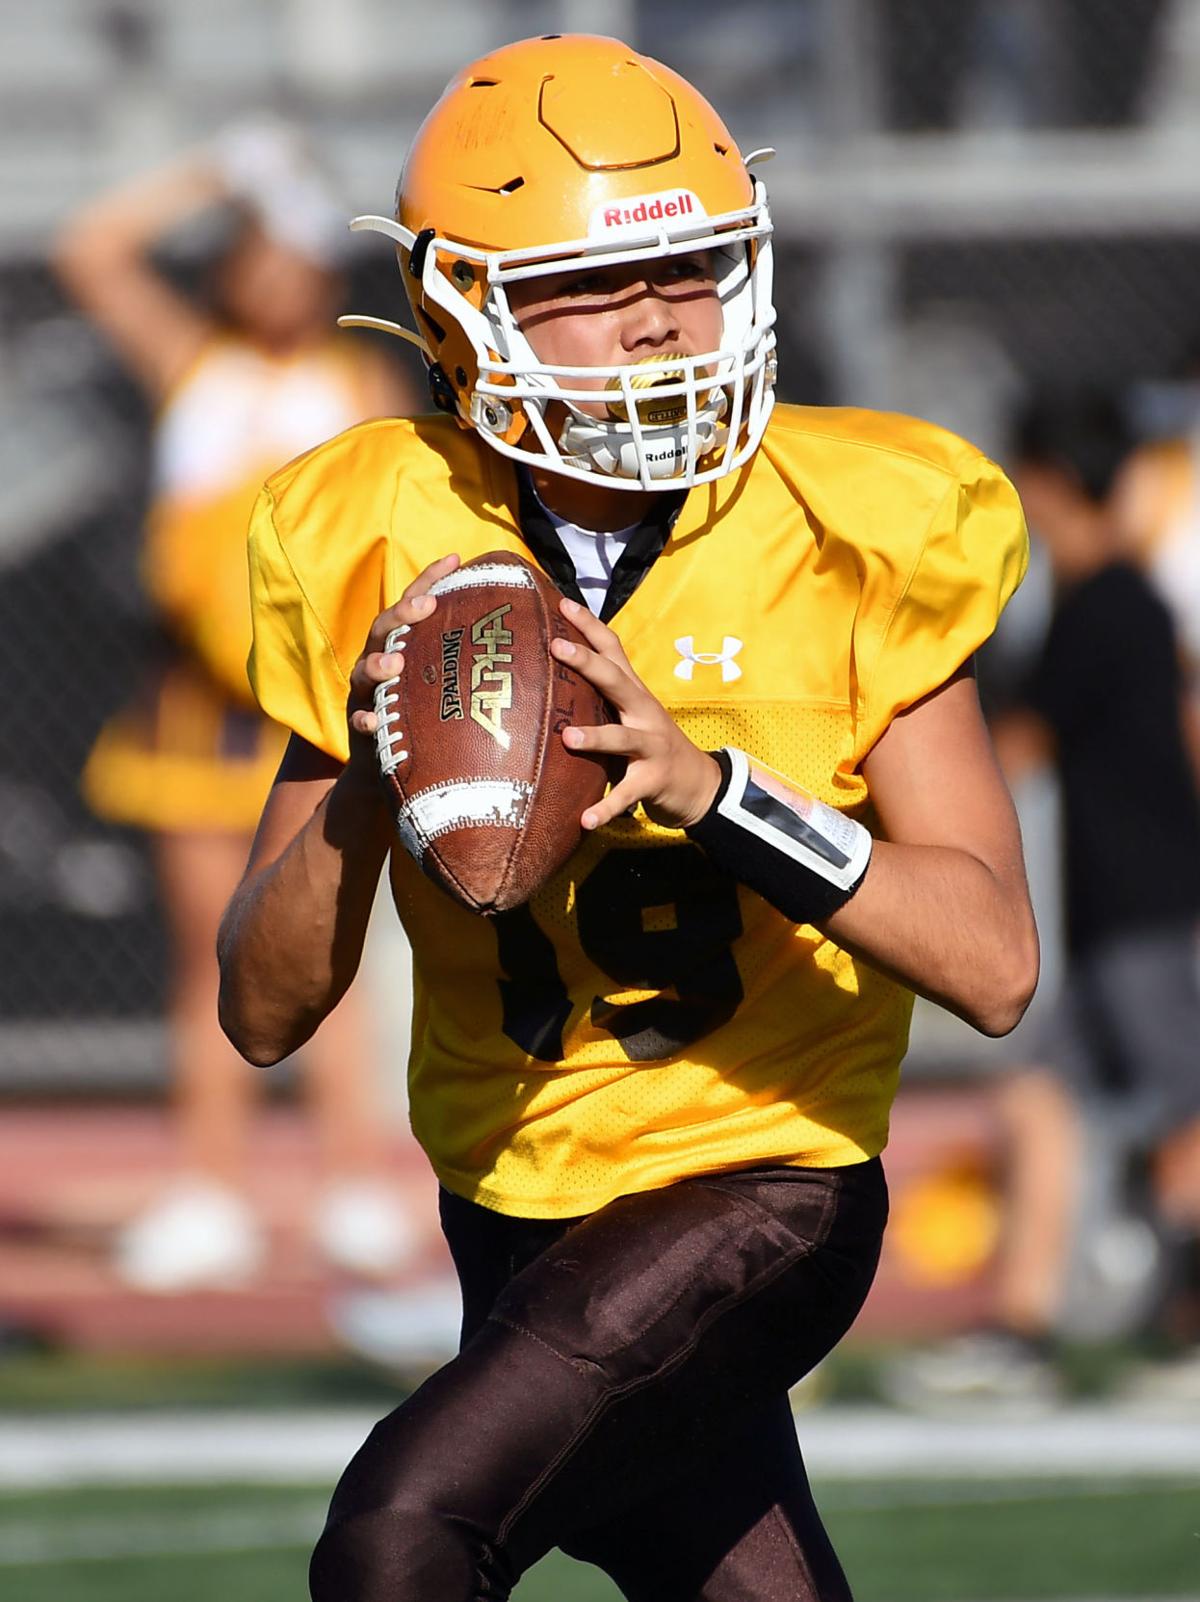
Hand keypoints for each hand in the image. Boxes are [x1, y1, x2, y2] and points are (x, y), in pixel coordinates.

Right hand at [345, 552, 460, 781]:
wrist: (392, 767)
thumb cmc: (428, 716)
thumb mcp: (447, 683)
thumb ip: (469, 659)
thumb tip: (526, 639)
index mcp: (403, 644)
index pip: (415, 603)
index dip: (431, 580)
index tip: (456, 559)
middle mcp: (379, 661)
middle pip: (383, 629)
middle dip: (401, 615)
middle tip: (424, 607)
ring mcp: (366, 693)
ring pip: (364, 672)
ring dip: (378, 666)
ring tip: (394, 664)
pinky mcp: (361, 725)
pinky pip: (359, 720)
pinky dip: (365, 719)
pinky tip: (373, 721)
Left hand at [551, 597, 721, 830]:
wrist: (699, 786)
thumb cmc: (650, 746)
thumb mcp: (630, 716)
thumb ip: (600, 699)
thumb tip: (549, 680)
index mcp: (634, 694)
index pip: (613, 650)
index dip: (589, 625)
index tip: (561, 603)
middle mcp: (644, 713)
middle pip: (616, 680)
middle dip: (587, 662)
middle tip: (556, 647)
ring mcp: (651, 746)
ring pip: (622, 738)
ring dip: (595, 736)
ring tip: (566, 738)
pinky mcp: (653, 781)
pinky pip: (626, 795)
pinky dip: (605, 808)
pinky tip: (584, 821)